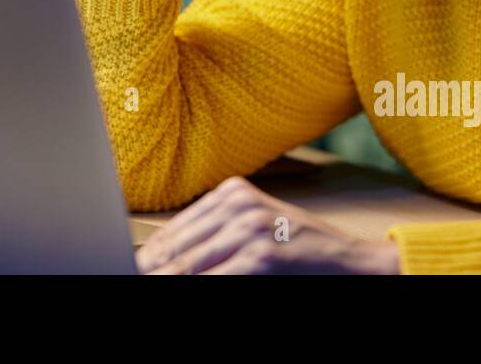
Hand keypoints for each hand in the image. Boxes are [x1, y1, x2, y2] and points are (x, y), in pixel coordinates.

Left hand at [136, 176, 401, 274]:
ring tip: (147, 283)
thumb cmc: (298, 245)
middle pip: (180, 244)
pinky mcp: (262, 255)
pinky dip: (199, 285)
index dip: (152, 252)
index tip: (134, 264)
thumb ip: (214, 234)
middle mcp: (239, 203)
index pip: (177, 226)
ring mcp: (250, 227)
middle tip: (133, 275)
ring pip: (192, 263)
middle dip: (156, 266)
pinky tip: (182, 288)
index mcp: (233, 192)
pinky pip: (216, 277)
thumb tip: (166, 256)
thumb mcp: (253, 226)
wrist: (347, 257)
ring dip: (170, 277)